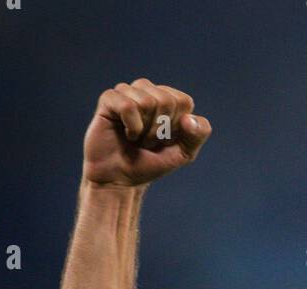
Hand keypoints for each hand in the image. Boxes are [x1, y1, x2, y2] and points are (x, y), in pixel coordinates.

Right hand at [83, 79, 211, 187]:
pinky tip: (126, 134)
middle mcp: (147, 90)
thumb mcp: (183, 153)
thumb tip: (189, 118)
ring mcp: (127, 92)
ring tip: (137, 138)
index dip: (177, 127)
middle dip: (160, 130)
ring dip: (145, 130)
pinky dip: (132, 127)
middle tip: (148, 142)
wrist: (122, 179)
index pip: (184, 101)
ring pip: (147, 102)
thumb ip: (197, 135)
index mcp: (167, 98)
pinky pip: (128, 106)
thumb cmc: (151, 163)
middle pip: (166, 101)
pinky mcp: (109, 99)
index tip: (166, 139)